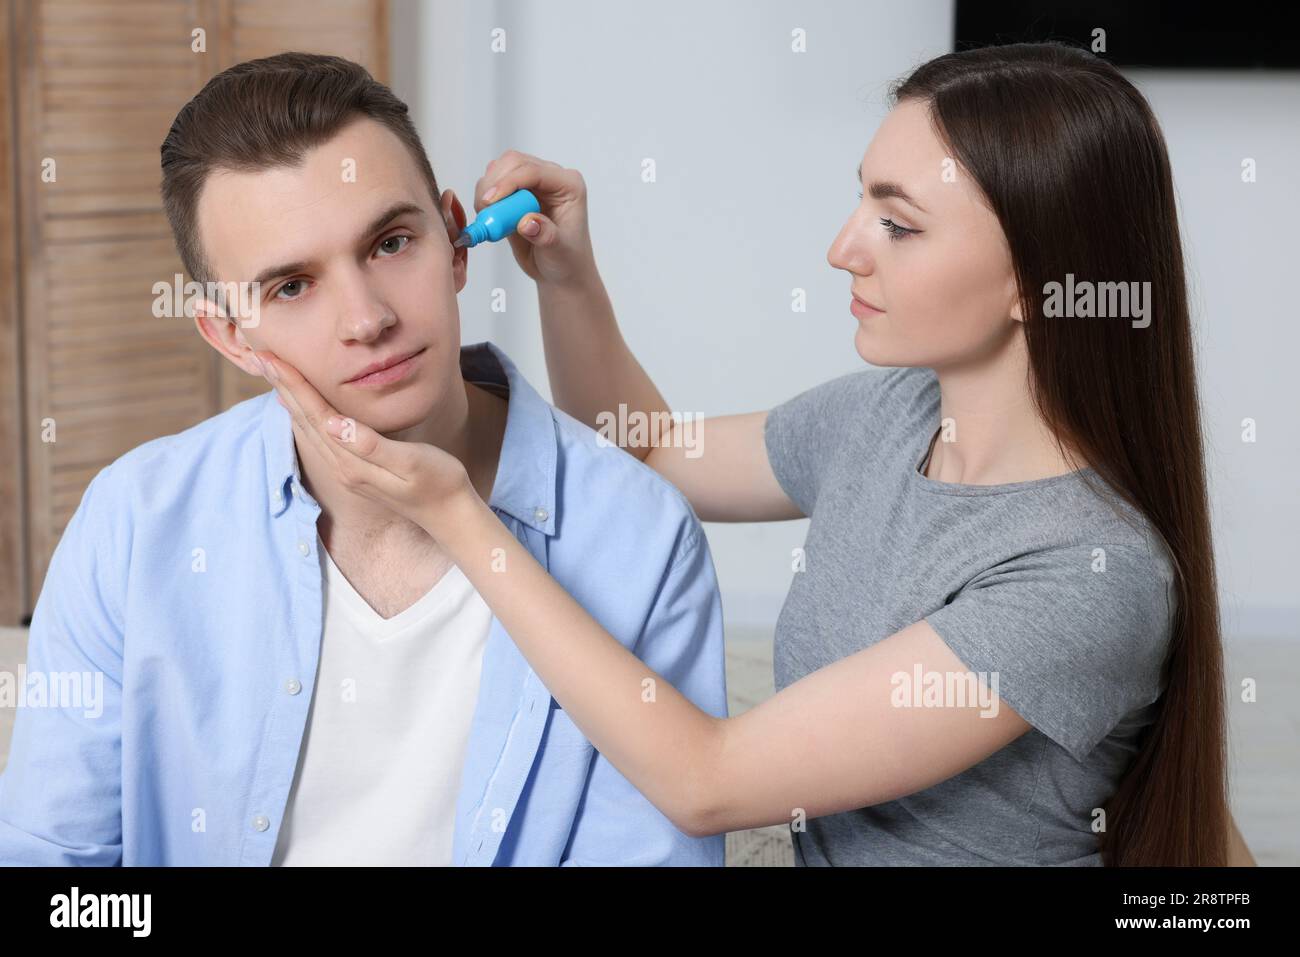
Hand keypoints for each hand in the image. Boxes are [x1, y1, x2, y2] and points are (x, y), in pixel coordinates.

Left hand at [253, 350, 478, 537]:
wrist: (449, 515)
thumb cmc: (439, 483)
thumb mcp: (411, 461)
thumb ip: (372, 444)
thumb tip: (334, 424)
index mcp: (352, 461)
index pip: (316, 414)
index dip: (293, 384)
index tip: (272, 359)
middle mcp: (342, 467)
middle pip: (304, 420)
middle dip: (282, 387)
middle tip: (259, 357)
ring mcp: (347, 471)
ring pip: (308, 429)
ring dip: (289, 400)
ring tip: (272, 375)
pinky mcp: (355, 470)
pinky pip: (320, 438)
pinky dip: (305, 416)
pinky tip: (300, 407)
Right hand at [473, 149, 596, 285]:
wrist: (560, 271)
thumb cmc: (567, 260)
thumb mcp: (559, 252)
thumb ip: (545, 235)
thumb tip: (526, 222)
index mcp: (568, 185)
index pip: (534, 172)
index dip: (508, 183)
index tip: (490, 203)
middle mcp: (550, 178)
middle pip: (514, 162)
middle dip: (495, 184)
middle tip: (485, 213)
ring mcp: (532, 183)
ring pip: (500, 168)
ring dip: (487, 190)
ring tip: (489, 219)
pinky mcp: (515, 192)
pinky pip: (493, 183)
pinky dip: (485, 198)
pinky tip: (490, 219)